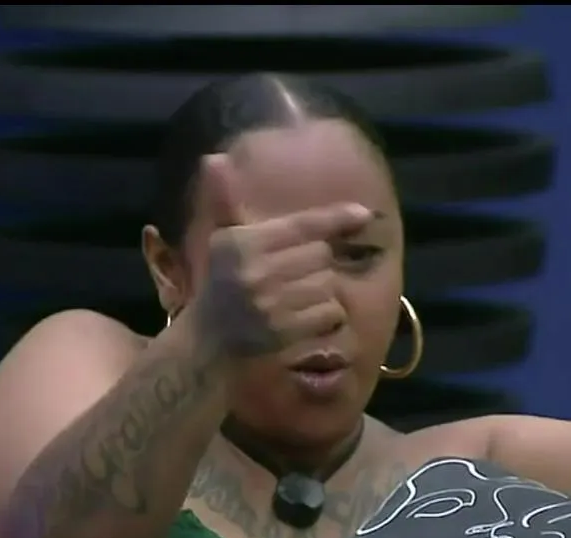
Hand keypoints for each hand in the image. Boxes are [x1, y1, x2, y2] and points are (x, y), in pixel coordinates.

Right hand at [190, 154, 372, 357]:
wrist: (207, 344)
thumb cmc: (221, 285)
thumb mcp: (221, 242)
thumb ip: (225, 201)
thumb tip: (214, 159)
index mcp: (241, 243)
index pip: (301, 225)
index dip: (335, 218)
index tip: (364, 213)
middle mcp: (255, 272)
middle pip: (320, 256)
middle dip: (315, 265)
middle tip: (295, 276)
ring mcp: (270, 305)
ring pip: (327, 285)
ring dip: (322, 292)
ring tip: (296, 300)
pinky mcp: (284, 334)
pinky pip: (328, 314)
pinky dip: (324, 318)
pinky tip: (303, 320)